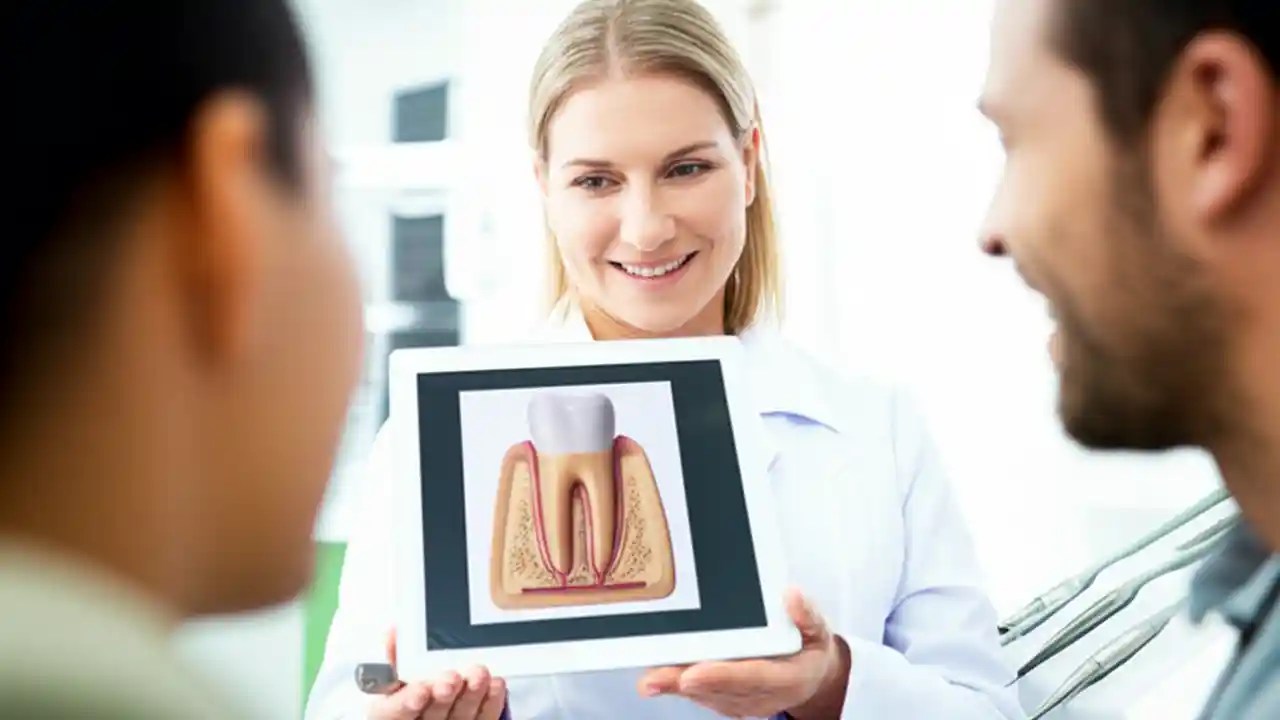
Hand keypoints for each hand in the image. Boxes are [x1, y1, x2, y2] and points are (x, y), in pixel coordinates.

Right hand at [368, 628, 506, 719]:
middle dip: (443, 695)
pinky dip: (491, 702)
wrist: (435, 701)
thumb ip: (394, 654)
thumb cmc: (409, 686)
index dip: (407, 701)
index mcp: (394, 709)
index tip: (420, 689)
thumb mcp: (395, 671)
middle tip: (452, 678)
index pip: (395, 712)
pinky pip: (483, 719)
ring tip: (479, 675)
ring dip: (471, 695)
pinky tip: (495, 685)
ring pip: (460, 717)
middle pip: (432, 714)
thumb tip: (393, 633)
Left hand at [637, 588, 851, 718]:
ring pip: (707, 696)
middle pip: (720, 690)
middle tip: (654, 678)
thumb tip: (792, 595)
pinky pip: (705, 697)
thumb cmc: (810, 649)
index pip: (751, 677)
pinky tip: (660, 678)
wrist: (814, 678)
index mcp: (788, 678)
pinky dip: (682, 688)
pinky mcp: (731, 702)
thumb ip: (807, 615)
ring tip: (650, 678)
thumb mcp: (819, 629)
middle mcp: (764, 696)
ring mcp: (746, 703)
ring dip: (677, 687)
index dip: (720, 676)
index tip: (692, 673)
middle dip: (684, 683)